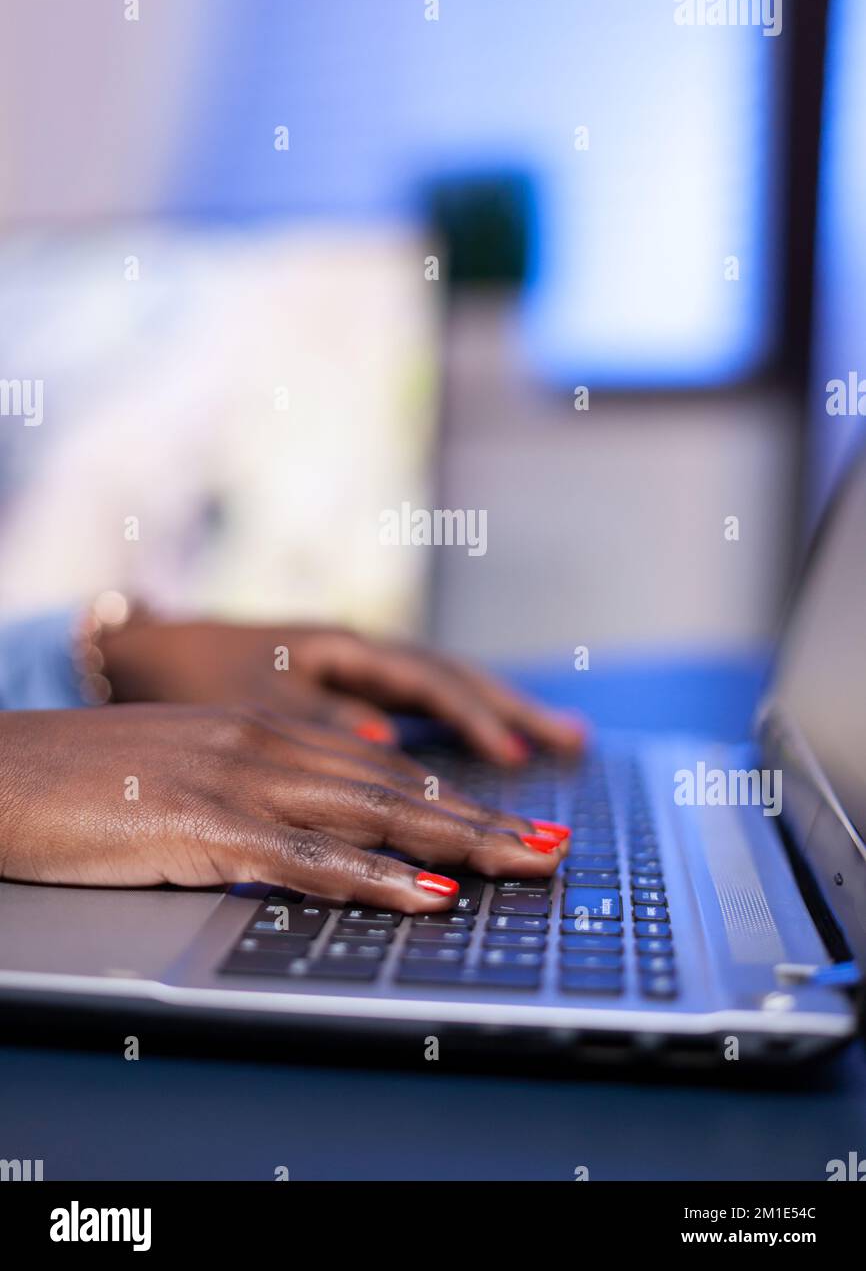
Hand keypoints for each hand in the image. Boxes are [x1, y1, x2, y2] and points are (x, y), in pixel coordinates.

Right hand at [0, 706, 569, 906]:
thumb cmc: (82, 781)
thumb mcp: (184, 775)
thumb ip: (252, 795)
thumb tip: (311, 833)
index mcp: (264, 731)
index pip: (380, 767)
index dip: (452, 797)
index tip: (511, 821)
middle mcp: (266, 745)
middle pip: (396, 786)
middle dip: (482, 818)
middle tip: (553, 844)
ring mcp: (239, 780)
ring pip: (373, 812)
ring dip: (458, 842)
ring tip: (526, 862)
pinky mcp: (205, 823)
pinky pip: (308, 858)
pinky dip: (377, 880)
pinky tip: (428, 898)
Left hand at [101, 621, 585, 764]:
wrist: (148, 648)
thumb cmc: (195, 675)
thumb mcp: (250, 702)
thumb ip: (317, 724)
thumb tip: (386, 747)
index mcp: (341, 646)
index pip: (426, 679)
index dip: (472, 717)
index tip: (514, 753)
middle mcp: (360, 653)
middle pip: (452, 677)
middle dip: (512, 709)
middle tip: (574, 738)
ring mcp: (358, 669)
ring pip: (441, 689)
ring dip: (496, 713)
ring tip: (556, 737)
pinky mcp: (347, 688)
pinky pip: (419, 704)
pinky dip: (457, 724)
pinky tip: (488, 742)